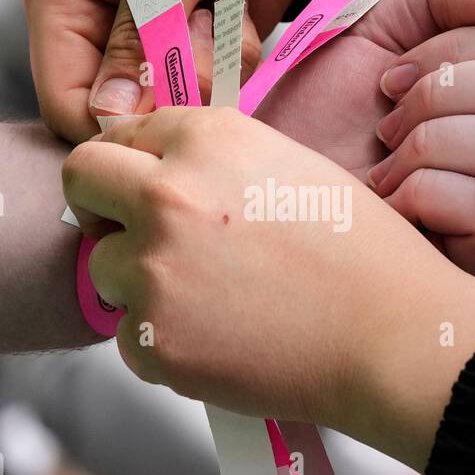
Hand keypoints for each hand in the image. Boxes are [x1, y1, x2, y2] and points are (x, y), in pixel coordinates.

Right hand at [25, 0, 320, 141]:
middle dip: (175, 81)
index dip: (112, 124)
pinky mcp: (196, 51)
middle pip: (125, 115)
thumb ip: (140, 39)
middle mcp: (98, 31)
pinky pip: (215, 91)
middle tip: (202, 22)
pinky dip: (234, 54)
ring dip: (212, 62)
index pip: (63, 103)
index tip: (169, 100)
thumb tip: (106, 116)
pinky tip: (238, 5)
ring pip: (176, 106)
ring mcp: (151, 45)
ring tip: (220, 1)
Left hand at [62, 108, 474, 468]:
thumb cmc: (365, 255)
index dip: (132, 161)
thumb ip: (216, 162)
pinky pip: (129, 335)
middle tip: (128, 228)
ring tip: (209, 300)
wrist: (393, 338)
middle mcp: (166, 195)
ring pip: (102, 266)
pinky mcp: (152, 341)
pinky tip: (222, 341)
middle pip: (81, 180)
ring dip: (137, 281)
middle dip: (97, 203)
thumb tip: (162, 175)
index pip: (123, 132)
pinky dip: (163, 341)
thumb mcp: (291, 168)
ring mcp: (152, 271)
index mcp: (206, 140)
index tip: (139, 183)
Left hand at [256, 0, 474, 282]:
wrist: (265, 190)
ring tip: (384, 166)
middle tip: (384, 123)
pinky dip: (424, 192)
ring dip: (430, 143)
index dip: (458, 47)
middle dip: (441, 93)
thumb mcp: (372, 32)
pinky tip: (389, 206)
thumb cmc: (320, 121)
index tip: (387, 79)